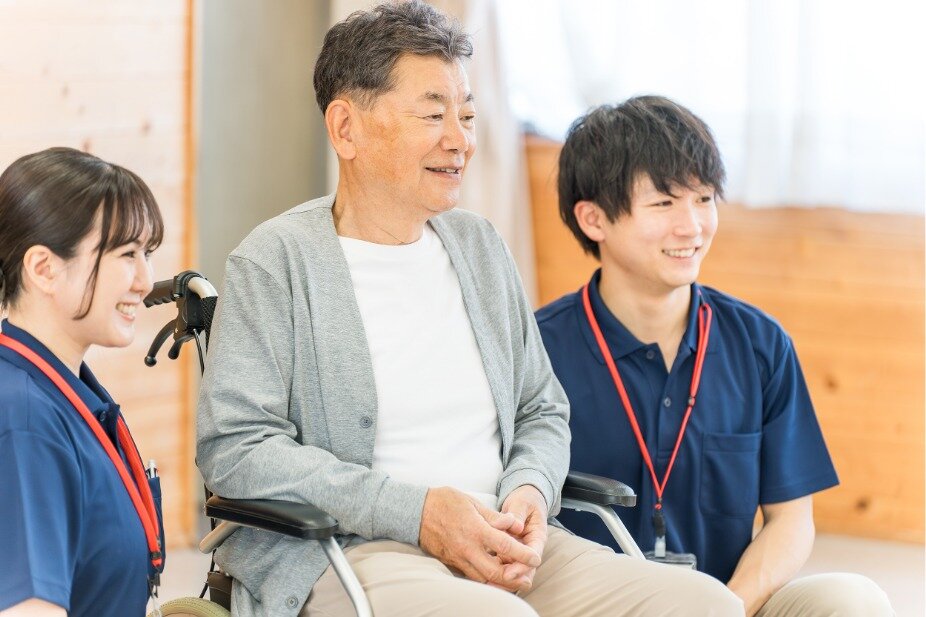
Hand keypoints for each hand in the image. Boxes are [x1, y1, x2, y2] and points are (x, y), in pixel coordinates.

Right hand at [419, 486, 541, 591]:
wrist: (415, 511)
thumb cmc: (444, 502)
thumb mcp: (472, 502)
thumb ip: (495, 516)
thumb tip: (515, 525)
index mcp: (475, 530)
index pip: (505, 547)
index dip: (523, 555)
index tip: (535, 558)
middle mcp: (467, 548)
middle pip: (495, 572)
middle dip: (515, 579)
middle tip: (529, 579)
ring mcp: (458, 558)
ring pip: (483, 579)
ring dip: (501, 583)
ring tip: (516, 582)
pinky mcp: (451, 563)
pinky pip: (472, 576)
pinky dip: (486, 580)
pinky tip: (496, 578)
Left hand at [496, 485, 548, 591]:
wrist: (526, 501)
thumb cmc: (525, 500)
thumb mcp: (522, 503)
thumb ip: (517, 514)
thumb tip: (513, 524)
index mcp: (537, 536)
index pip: (532, 556)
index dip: (521, 566)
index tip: (509, 573)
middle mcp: (530, 548)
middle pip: (524, 571)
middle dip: (511, 580)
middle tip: (495, 585)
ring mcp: (520, 553)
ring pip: (514, 572)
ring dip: (502, 580)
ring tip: (486, 586)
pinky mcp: (509, 554)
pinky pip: (503, 566)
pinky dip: (495, 572)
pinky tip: (482, 576)